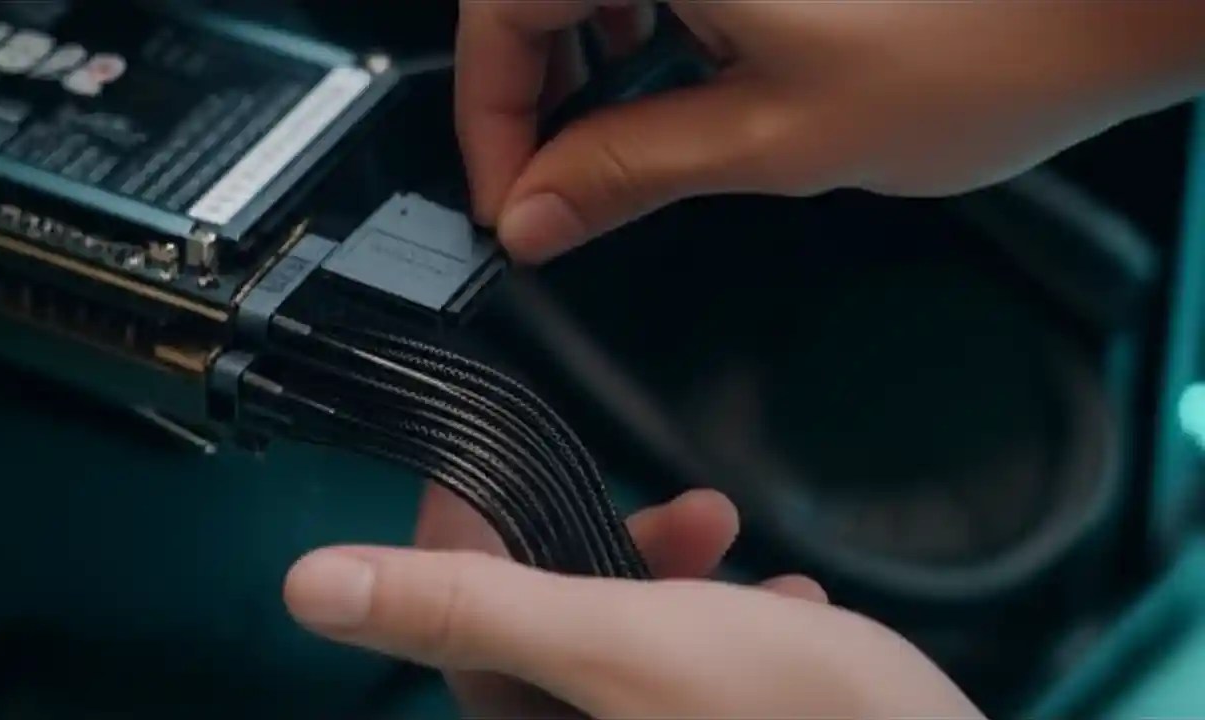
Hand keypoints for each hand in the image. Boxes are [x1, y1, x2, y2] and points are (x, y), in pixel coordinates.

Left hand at [283, 500, 983, 718]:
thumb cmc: (789, 716)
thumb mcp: (619, 645)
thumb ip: (470, 606)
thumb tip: (307, 585)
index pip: (452, 625)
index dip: (467, 532)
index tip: (500, 460)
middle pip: (545, 627)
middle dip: (604, 550)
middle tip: (679, 512)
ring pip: (625, 636)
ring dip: (671, 578)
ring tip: (736, 540)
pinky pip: (692, 666)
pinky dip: (726, 622)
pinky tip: (785, 606)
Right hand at [458, 1, 1204, 262]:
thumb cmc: (976, 50)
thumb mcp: (771, 136)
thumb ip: (628, 171)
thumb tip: (533, 216)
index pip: (502, 10)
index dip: (489, 114)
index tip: (512, 199)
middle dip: (530, 91)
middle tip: (552, 182)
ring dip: (582, 53)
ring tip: (613, 129)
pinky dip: (642, 20)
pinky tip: (672, 69)